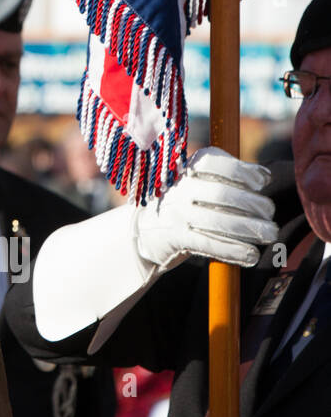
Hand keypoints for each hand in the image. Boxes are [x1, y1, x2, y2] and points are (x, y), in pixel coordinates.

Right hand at [135, 147, 278, 269]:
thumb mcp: (198, 184)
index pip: (212, 162)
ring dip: (249, 228)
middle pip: (220, 193)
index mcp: (187, 170)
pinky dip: (233, 249)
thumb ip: (226, 177)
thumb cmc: (185, 206)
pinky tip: (251, 254)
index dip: (241, 170)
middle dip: (252, 204)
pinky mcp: (174, 238)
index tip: (261, 182)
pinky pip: (208, 243)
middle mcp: (179, 189)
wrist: (145, 232)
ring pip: (216, 220)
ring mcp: (175, 214)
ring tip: (270, 235)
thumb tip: (264, 175)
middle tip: (269, 213)